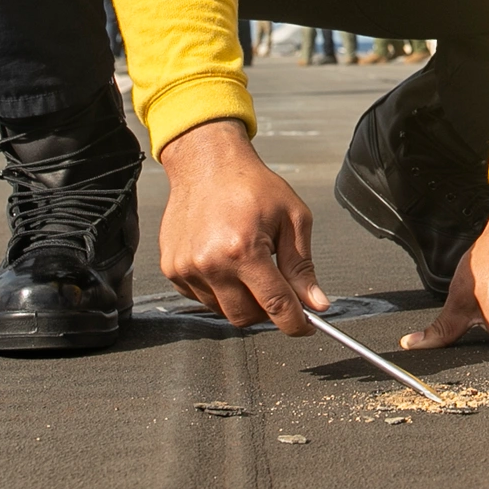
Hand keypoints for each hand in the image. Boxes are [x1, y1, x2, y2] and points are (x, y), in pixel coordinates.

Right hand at [159, 117, 329, 335]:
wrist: (206, 162)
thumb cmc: (251, 184)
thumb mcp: (292, 216)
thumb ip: (302, 265)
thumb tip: (317, 304)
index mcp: (243, 249)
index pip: (275, 305)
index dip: (295, 322)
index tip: (306, 326)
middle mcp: (210, 264)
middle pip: (247, 317)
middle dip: (268, 310)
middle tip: (277, 286)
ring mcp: (186, 269)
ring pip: (224, 310)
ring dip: (242, 298)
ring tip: (247, 262)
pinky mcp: (172, 269)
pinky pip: (202, 298)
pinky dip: (219, 289)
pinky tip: (225, 260)